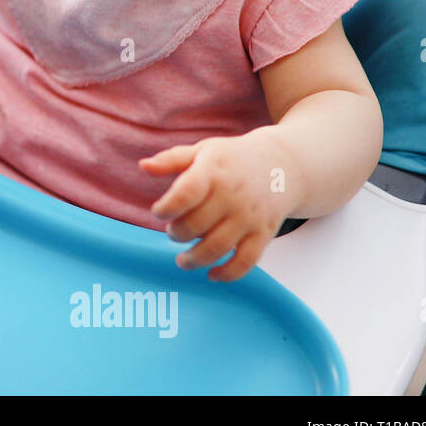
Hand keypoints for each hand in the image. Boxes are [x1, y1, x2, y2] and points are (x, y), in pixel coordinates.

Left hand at [139, 130, 297, 281]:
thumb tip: (143, 166)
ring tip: (183, 260)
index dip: (166, 208)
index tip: (158, 212)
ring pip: (217, 247)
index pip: (185, 194)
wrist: (282, 165)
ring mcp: (250, 217)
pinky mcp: (264, 234)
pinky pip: (246, 261)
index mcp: (213, 172)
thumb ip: (171, 159)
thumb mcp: (202, 151)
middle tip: (173, 231)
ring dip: (194, 259)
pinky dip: (228, 274)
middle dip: (176, 234)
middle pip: (196, 225)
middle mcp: (233, 196)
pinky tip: (212, 274)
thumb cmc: (233, 159)